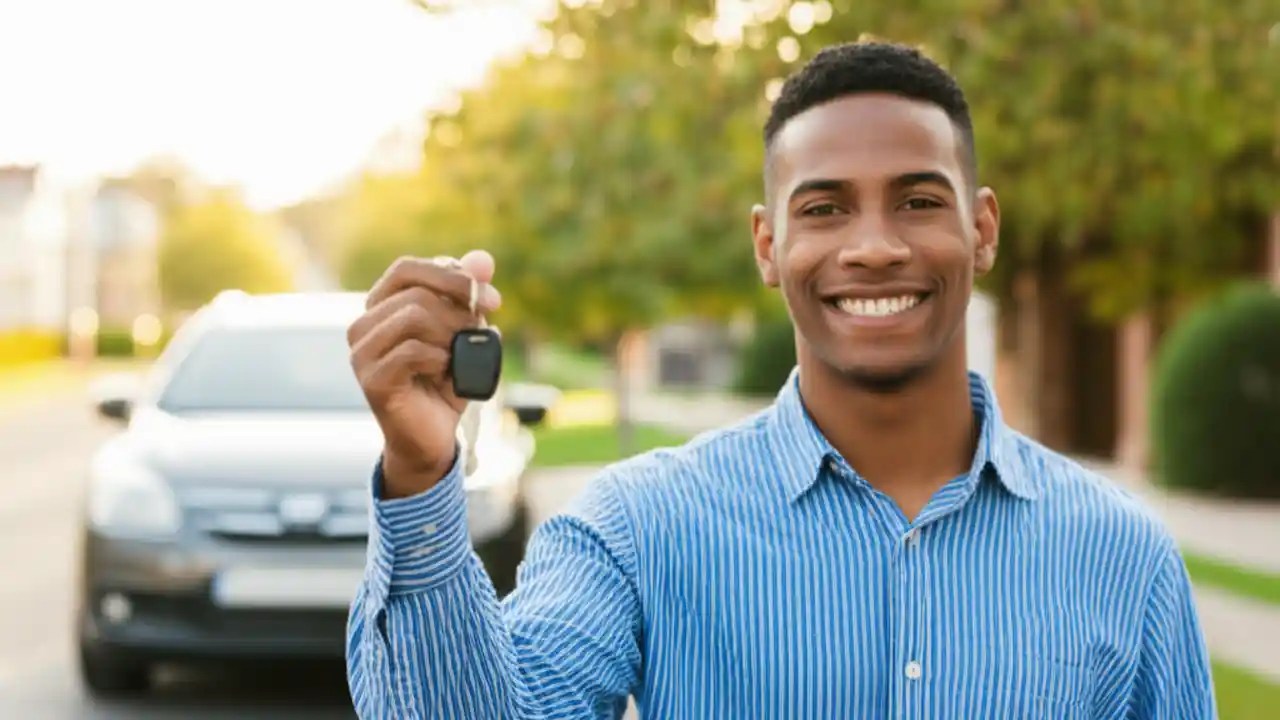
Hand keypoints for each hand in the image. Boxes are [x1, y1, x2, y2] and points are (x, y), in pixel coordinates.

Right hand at [347, 251, 500, 497]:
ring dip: (450, 334)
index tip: (492, 299)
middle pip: (416, 293)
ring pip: (413, 316)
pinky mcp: (371, 380)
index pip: (407, 268)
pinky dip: (440, 359)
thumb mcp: (464, 333)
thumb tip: (483, 258)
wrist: (432, 437)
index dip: (452, 275)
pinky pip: (412, 351)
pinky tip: (445, 372)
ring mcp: (361, 354)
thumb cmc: (445, 381)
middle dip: (460, 309)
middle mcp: (362, 326)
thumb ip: (469, 295)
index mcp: (380, 308)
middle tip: (481, 331)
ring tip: (458, 356)